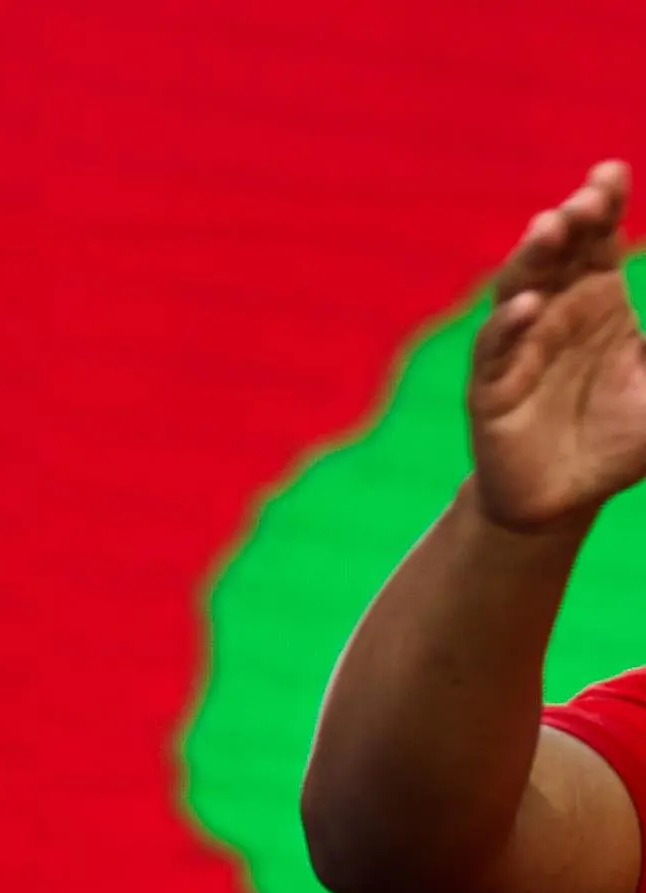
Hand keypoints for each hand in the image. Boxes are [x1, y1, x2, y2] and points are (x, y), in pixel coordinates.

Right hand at [470, 159, 645, 531]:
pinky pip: (495, 351)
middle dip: (568, 221)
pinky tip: (527, 305)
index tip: (611, 173)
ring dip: (531, 258)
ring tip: (550, 227)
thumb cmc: (621, 437)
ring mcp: (517, 348)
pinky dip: (508, 326)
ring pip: (516, 289)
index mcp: (596, 299)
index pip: (597, 239)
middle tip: (585, 199)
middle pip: (555, 253)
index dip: (603, 204)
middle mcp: (552, 313)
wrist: (569, 499)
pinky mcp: (490, 391)